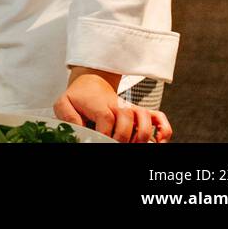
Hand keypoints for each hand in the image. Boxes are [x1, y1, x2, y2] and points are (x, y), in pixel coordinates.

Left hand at [54, 74, 172, 142]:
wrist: (91, 84)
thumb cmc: (78, 98)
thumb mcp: (63, 103)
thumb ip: (66, 114)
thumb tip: (78, 126)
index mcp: (99, 105)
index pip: (106, 118)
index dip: (105, 133)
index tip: (101, 139)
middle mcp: (119, 106)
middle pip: (128, 119)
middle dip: (123, 136)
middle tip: (114, 142)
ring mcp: (131, 109)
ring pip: (146, 117)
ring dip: (143, 134)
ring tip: (135, 144)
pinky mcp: (140, 112)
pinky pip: (159, 118)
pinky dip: (164, 129)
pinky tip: (159, 140)